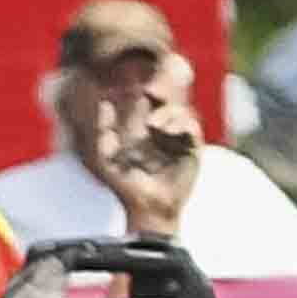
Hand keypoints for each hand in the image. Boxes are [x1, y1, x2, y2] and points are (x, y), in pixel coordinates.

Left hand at [70, 69, 205, 236]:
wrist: (147, 207)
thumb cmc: (126, 186)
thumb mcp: (108, 157)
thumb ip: (104, 131)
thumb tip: (104, 103)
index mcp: (144, 133)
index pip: (149, 105)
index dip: (147, 94)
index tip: (141, 90)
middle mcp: (163, 134)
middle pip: (168, 103)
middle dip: (162, 96)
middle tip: (150, 95)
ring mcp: (178, 141)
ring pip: (181, 113)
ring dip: (168, 114)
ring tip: (155, 125)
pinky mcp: (192, 150)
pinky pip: (192, 128)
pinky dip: (181, 124)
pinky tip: (168, 131)